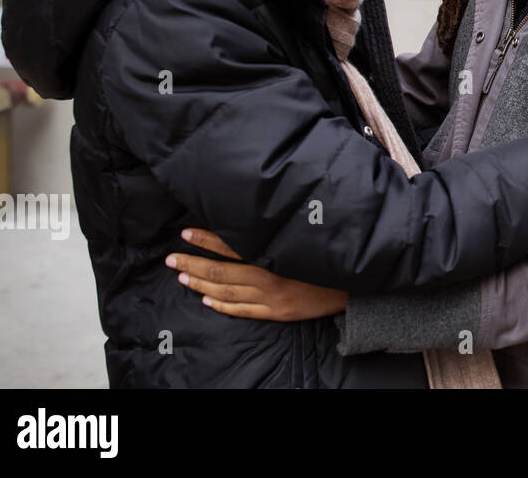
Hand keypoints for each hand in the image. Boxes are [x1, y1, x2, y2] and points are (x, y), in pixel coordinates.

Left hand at [165, 229, 346, 321]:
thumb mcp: (307, 235)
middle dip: (193, 263)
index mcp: (274, 255)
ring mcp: (270, 298)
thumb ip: (281, 228)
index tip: (186, 232)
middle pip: (222, 271)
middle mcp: (268, 277)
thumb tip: (255, 214)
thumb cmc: (331, 254)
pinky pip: (242, 310)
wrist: (356, 285)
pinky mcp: (276, 312)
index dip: (207, 240)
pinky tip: (206, 300)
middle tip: (171, 258)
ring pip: (226, 292)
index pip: (232, 246)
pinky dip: (221, 306)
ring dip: (201, 283)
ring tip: (181, 276)